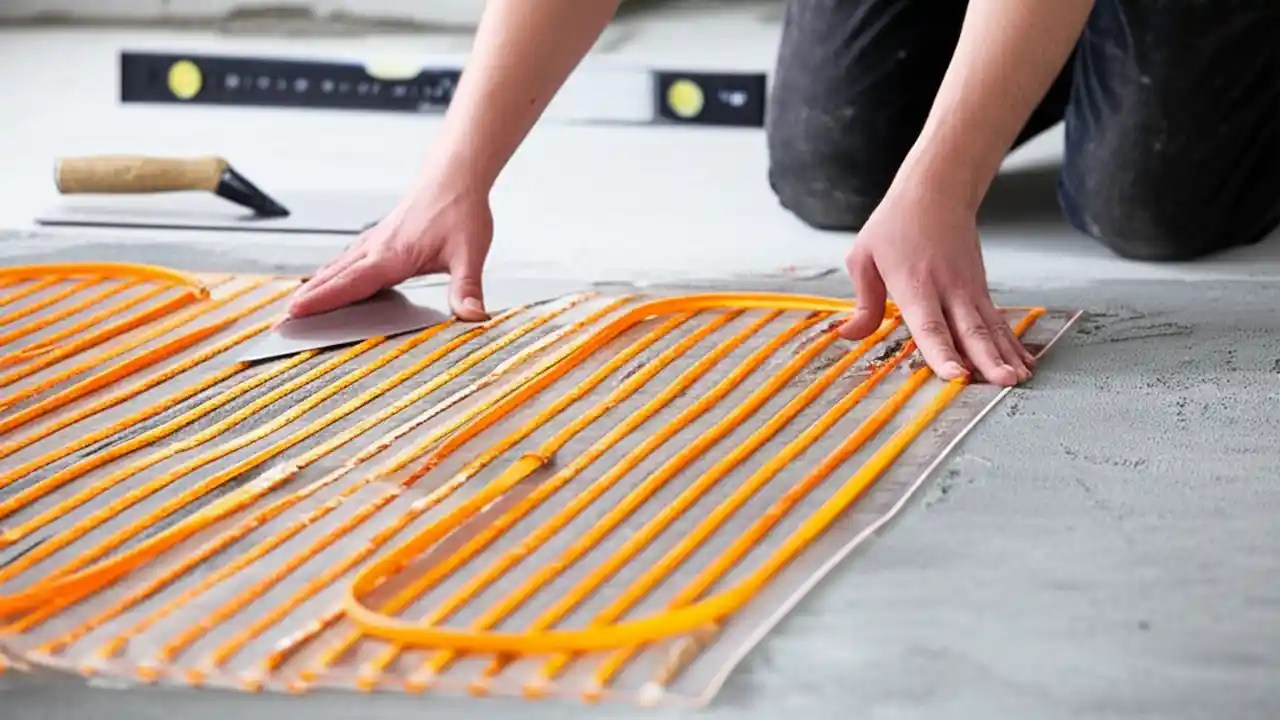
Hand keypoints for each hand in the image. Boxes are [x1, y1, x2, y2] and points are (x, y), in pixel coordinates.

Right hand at [288, 182, 492, 320]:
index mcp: (392, 256)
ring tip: (297, 303)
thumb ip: (467, 287)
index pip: (351, 283)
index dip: (324, 300)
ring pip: (339, 265)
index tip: (297, 312)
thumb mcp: (470, 254)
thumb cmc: (461, 210)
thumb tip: (473, 315)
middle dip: (309, 298)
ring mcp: (377, 240)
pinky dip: (334, 270)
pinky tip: (330, 276)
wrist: (456, 175)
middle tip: (283, 318)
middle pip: (336, 276)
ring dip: (317, 284)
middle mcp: (378, 247)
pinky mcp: (382, 236)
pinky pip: (350, 257)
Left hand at [837, 187, 1034, 386]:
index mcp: (915, 286)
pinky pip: (997, 321)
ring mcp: (969, 289)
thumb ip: (863, 304)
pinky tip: (1024, 363)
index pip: (930, 327)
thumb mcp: (864, 258)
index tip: (956, 375)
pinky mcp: (980, 289)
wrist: (936, 191)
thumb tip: (848, 336)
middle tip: (1002, 383)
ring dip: (1005, 356)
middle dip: (987, 360)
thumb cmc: (896, 224)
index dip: (943, 354)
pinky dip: (1011, 343)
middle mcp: (947, 290)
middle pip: (970, 331)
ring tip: (1018, 380)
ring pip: (990, 328)